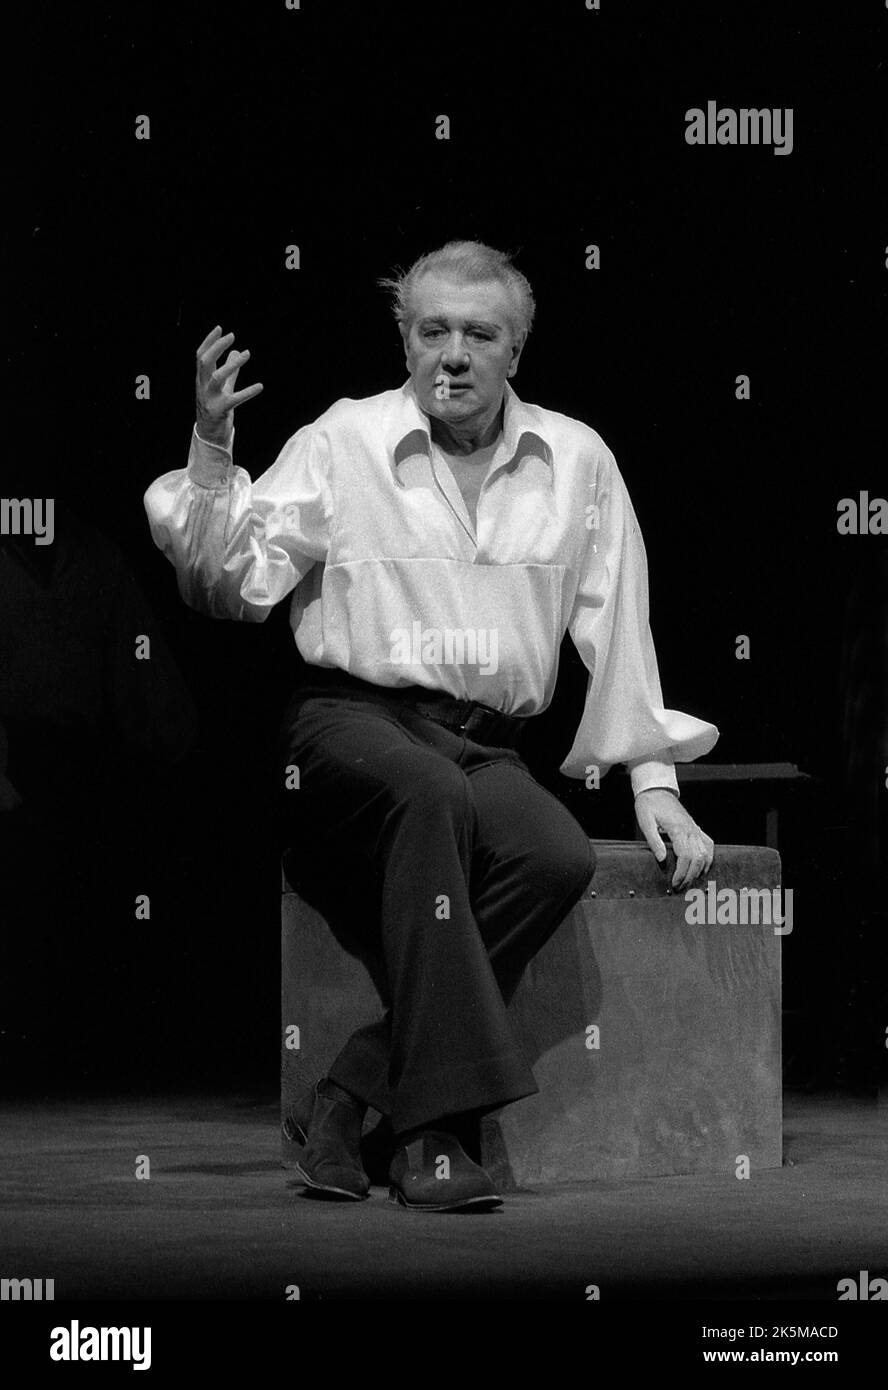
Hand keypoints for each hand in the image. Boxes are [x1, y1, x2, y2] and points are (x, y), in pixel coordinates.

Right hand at [195, 325, 263, 442]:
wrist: (210, 435)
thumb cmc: (216, 407)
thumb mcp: (223, 386)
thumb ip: (230, 370)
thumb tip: (237, 351)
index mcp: (202, 379)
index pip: (201, 355)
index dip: (209, 341)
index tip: (220, 328)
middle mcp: (203, 387)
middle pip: (204, 362)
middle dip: (216, 347)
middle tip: (232, 336)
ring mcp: (210, 399)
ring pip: (217, 377)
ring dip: (232, 365)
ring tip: (247, 354)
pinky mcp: (220, 411)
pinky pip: (234, 399)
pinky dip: (248, 392)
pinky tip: (260, 386)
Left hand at [634, 788, 713, 889]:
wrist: (657, 790)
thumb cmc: (649, 805)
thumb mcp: (645, 821)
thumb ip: (654, 841)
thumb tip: (662, 859)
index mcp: (679, 829)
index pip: (686, 857)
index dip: (682, 873)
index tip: (674, 884)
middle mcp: (691, 830)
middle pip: (698, 859)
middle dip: (690, 876)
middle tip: (679, 888)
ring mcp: (695, 829)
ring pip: (706, 854)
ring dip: (699, 870)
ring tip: (689, 881)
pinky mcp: (696, 828)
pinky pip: (708, 845)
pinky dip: (708, 859)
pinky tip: (701, 868)